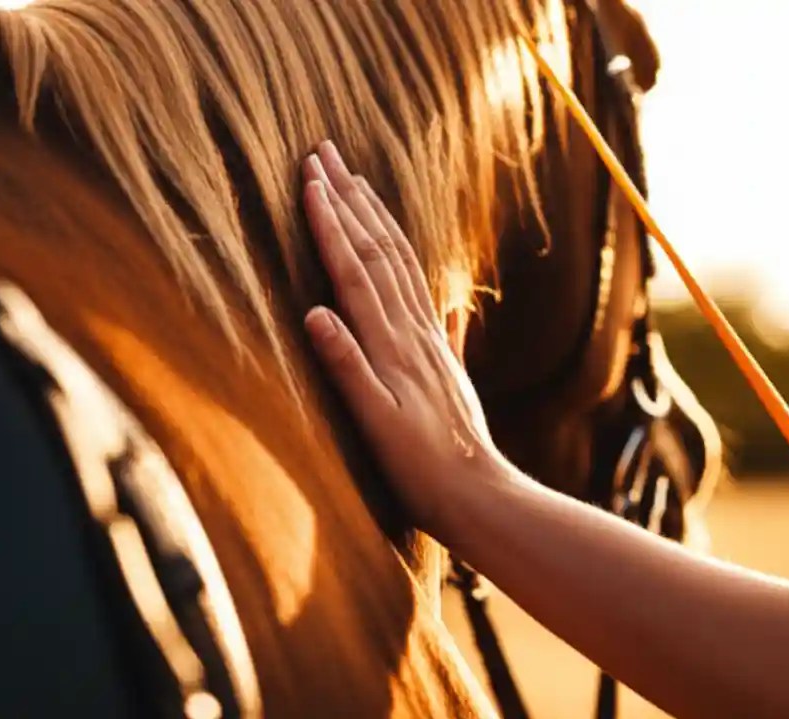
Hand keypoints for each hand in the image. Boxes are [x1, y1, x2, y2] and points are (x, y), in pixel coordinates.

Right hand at [301, 140, 501, 532]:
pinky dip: (410, 266)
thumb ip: (346, 366)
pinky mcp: (441, 358)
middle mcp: (413, 332)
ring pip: (401, 263)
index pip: (355, 268)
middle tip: (325, 152)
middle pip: (379, 251)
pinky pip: (421, 294)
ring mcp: (431, 342)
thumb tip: (314, 312)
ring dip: (375, 219)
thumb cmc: (419, 469)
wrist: (478, 494)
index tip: (310, 178)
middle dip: (349, 199)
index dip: (331, 222)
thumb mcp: (374, 422)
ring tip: (358, 183)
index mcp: (392, 344)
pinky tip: (419, 267)